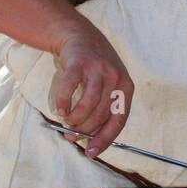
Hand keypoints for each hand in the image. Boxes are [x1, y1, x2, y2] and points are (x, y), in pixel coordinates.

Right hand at [51, 21, 133, 157]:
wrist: (79, 35)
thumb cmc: (94, 68)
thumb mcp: (108, 85)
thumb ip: (104, 108)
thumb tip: (92, 141)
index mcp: (126, 87)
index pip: (119, 119)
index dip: (105, 138)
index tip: (92, 152)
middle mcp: (115, 77)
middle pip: (101, 114)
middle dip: (84, 130)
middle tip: (72, 136)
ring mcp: (98, 68)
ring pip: (88, 104)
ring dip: (75, 118)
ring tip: (66, 121)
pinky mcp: (80, 62)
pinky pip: (70, 88)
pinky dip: (64, 103)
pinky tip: (60, 109)